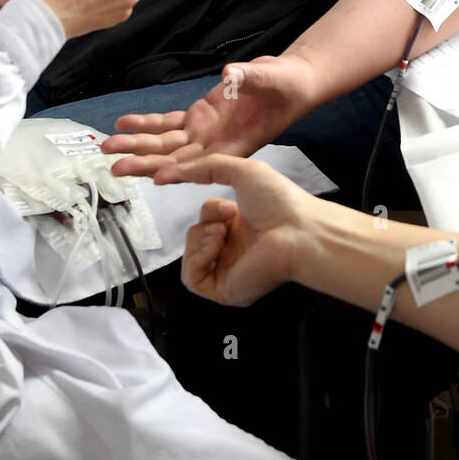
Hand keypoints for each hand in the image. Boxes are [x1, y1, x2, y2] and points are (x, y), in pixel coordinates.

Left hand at [103, 53, 319, 176]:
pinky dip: (147, 123)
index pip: (203, 163)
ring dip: (137, 145)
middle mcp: (216, 145)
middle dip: (144, 162)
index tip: (156, 177)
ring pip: (165, 143)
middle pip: (174, 158)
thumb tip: (229, 73)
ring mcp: (206, 132)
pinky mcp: (200, 116)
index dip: (180, 170)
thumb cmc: (289, 87)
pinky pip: (168, 124)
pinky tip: (125, 123)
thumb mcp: (272, 80)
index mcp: (236, 146)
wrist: (292, 81)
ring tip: (108, 147)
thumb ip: (250, 78)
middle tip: (115, 166)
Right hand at [163, 155, 312, 306]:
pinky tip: (216, 244)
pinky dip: (197, 257)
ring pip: (190, 256)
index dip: (210, 211)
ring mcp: (228, 272)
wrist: (297, 230)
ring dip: (200, 238)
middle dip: (205, 221)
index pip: (208, 222)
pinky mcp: (223, 291)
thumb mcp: (241, 171)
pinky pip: (191, 278)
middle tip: (227, 216)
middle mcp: (234, 252)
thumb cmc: (279, 201)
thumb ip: (204, 167)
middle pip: (196, 237)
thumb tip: (162, 174)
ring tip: (222, 231)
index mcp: (242, 228)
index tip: (224, 205)